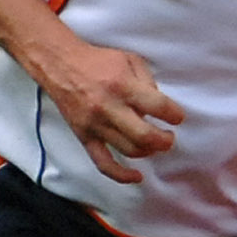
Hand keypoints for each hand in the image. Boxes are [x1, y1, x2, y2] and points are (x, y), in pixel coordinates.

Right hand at [42, 39, 183, 184]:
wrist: (60, 65)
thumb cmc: (97, 62)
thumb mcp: (129, 60)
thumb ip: (148, 81)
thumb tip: (159, 106)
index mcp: (123, 85)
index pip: (158, 107)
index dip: (174, 115)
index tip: (177, 117)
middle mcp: (109, 108)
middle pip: (145, 135)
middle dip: (164, 140)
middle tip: (169, 137)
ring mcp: (96, 125)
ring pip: (129, 150)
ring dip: (149, 151)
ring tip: (154, 145)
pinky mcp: (85, 137)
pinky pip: (103, 163)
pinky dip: (121, 175)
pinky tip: (136, 177)